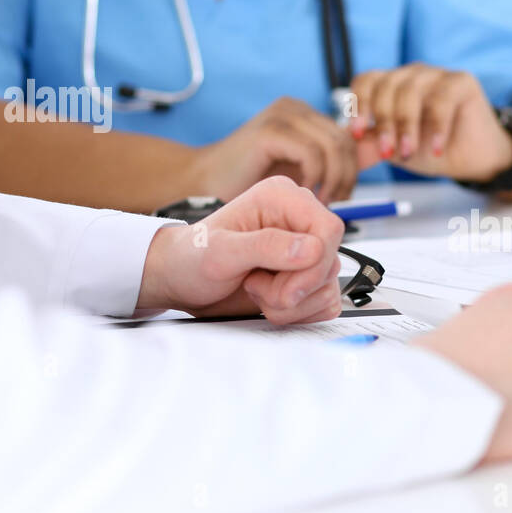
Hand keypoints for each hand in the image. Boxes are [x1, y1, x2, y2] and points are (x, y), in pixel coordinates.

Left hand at [137, 175, 345, 322]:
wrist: (181, 282)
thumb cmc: (191, 258)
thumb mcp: (220, 251)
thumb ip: (265, 246)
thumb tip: (312, 249)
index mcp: (283, 199)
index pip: (329, 229)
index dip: (314, 264)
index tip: (285, 287)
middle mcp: (299, 222)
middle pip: (330, 263)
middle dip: (294, 289)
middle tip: (256, 287)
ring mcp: (305, 252)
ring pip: (328, 288)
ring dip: (291, 304)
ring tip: (256, 289)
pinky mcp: (306, 279)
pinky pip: (325, 304)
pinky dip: (297, 314)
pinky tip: (268, 301)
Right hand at [191, 97, 358, 204]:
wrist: (201, 184)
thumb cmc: (248, 183)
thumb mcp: (304, 172)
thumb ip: (338, 161)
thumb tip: (380, 150)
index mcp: (306, 116)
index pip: (352, 136)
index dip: (356, 168)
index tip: (345, 196)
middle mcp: (296, 109)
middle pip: (348, 141)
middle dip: (348, 177)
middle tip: (334, 204)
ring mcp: (283, 116)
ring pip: (335, 147)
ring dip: (333, 181)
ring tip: (318, 202)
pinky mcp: (271, 130)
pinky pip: (312, 153)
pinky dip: (314, 179)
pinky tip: (302, 194)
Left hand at [348, 63, 511, 181]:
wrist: (472, 159)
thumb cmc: (430, 150)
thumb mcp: (394, 149)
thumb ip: (370, 142)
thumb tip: (341, 140)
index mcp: (391, 85)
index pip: (366, 81)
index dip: (358, 105)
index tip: (356, 133)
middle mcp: (411, 75)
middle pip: (386, 87)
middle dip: (383, 123)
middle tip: (388, 152)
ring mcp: (436, 75)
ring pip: (411, 91)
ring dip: (406, 126)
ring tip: (409, 152)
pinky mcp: (461, 82)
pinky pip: (441, 99)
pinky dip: (436, 127)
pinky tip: (436, 148)